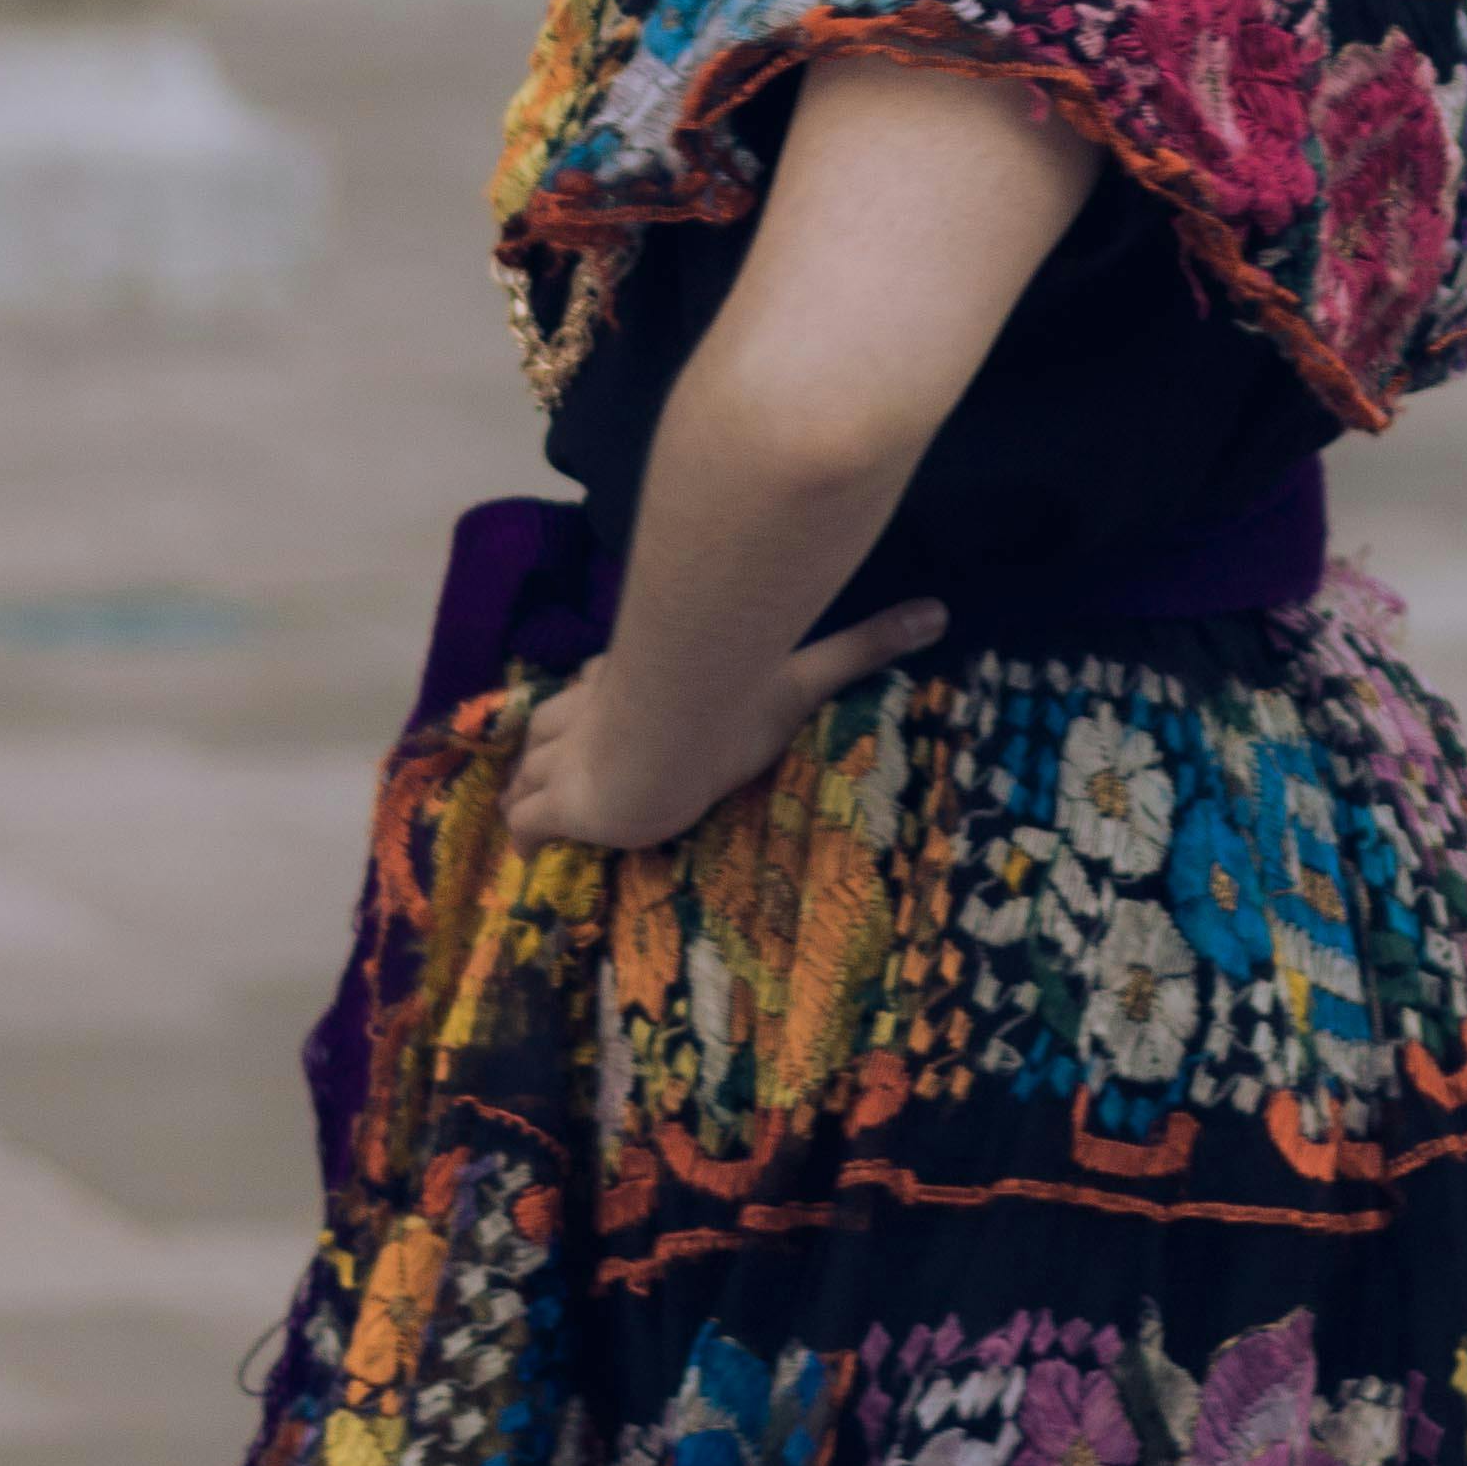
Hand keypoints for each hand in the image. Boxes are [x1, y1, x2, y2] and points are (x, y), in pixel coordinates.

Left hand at [503, 594, 945, 857]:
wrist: (669, 743)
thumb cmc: (726, 704)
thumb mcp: (799, 674)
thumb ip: (862, 645)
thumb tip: (940, 612)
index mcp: (630, 678)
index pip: (595, 684)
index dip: (593, 702)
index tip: (604, 712)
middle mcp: (586, 711)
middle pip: (549, 726)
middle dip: (551, 746)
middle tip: (564, 772)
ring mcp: (563, 759)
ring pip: (529, 767)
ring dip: (535, 784)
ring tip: (542, 809)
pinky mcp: (555, 808)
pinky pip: (526, 824)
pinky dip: (527, 836)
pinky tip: (531, 853)